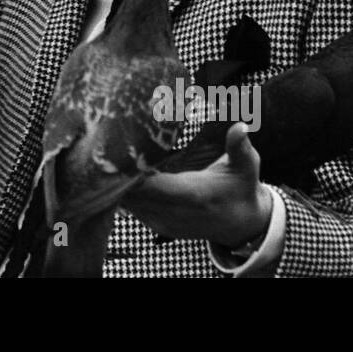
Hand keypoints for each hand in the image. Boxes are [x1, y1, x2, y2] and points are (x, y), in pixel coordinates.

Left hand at [121, 123, 272, 245]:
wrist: (240, 223)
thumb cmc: (241, 188)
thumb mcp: (246, 166)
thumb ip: (239, 146)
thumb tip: (241, 127)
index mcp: (194, 195)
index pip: (154, 187)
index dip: (133, 172)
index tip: (119, 151)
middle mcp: (175, 213)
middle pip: (134, 194)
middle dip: (119, 173)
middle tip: (106, 146)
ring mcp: (163, 221)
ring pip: (128, 203)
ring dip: (118, 182)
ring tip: (108, 156)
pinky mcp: (155, 224)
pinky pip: (131, 208)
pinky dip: (123, 192)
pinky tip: (118, 172)